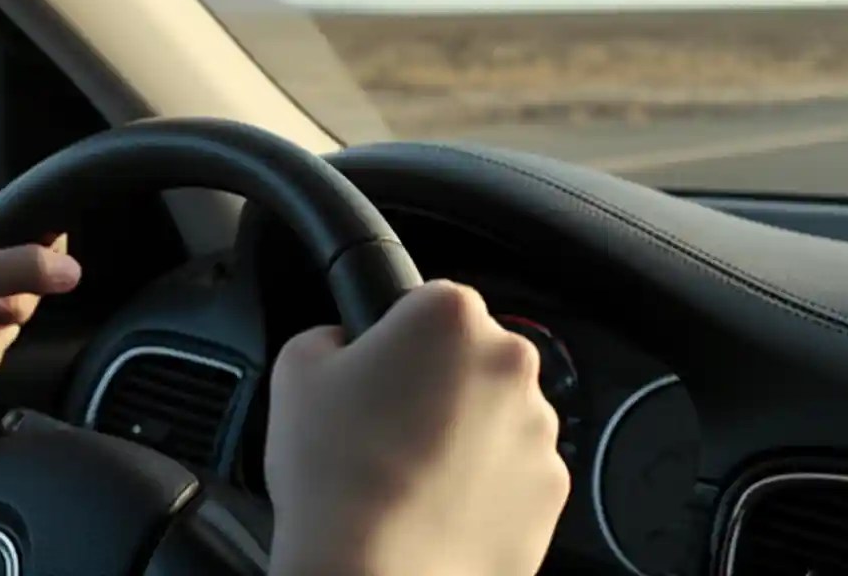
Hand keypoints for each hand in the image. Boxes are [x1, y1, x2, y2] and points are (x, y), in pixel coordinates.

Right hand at [265, 280, 569, 575]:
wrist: (375, 575)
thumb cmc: (335, 477)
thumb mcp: (296, 370)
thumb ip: (329, 333)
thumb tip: (344, 342)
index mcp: (449, 316)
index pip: (429, 300)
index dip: (397, 336)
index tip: (380, 368)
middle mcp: (507, 361)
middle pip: (471, 354)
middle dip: (437, 382)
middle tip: (387, 425)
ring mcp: (538, 427)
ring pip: (496, 412)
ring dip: (464, 431)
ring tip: (408, 473)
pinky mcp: (551, 486)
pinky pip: (515, 468)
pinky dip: (486, 481)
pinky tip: (438, 504)